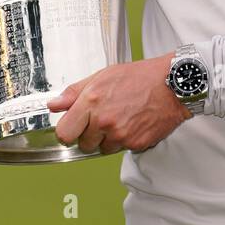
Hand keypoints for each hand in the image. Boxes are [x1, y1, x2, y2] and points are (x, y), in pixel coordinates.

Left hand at [47, 53, 191, 155]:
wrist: (171, 84)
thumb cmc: (139, 77)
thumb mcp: (102, 76)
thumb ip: (74, 92)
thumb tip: (53, 105)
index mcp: (91, 101)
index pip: (64, 133)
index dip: (67, 131)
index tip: (73, 128)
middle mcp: (103, 121)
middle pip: (83, 144)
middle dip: (90, 135)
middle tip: (103, 119)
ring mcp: (120, 134)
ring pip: (102, 149)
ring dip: (108, 139)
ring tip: (121, 118)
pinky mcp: (135, 144)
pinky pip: (121, 149)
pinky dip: (125, 140)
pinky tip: (133, 123)